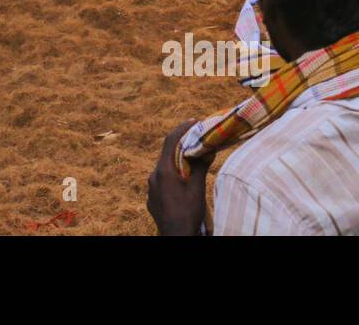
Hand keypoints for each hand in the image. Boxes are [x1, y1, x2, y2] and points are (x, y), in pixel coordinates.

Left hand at [146, 120, 210, 235]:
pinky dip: (173, 176)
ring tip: (193, 162)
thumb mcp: (197, 189)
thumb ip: (200, 167)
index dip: (181, 129)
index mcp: (163, 171)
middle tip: (196, 140)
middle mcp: (153, 177)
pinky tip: (184, 182)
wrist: (176, 237)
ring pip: (165, 169)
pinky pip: (162, 182)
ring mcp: (151, 189)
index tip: (193, 121)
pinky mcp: (152, 199)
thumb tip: (208, 149)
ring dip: (178, 163)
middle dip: (181, 146)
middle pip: (167, 155)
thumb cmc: (188, 213)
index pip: (170, 142)